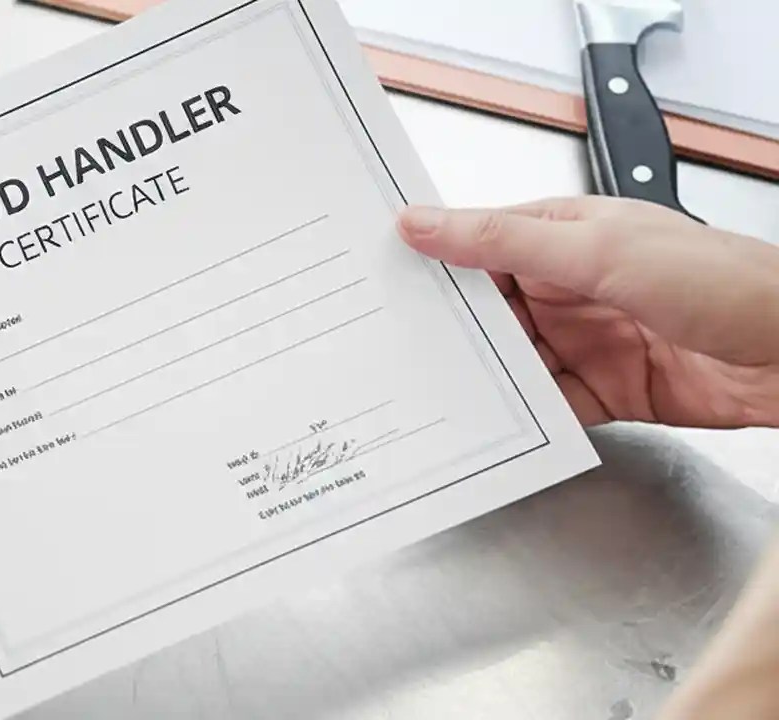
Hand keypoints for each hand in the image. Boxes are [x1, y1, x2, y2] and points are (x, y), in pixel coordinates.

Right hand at [398, 196, 778, 427]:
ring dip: (479, 376)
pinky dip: (519, 417)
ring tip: (431, 390)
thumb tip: (422, 223)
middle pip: (487, 311)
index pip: (477, 244)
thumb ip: (502, 240)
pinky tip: (492, 425)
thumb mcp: (595, 250)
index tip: (378, 276)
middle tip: (391, 345)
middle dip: (447, 328)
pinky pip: (544, 405)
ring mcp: (584, 341)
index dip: (429, 259)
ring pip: (509, 362)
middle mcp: (568, 288)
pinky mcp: (603, 391)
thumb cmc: (717, 280)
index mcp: (563, 236)